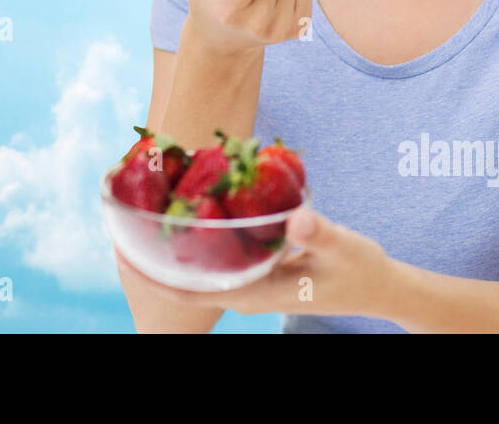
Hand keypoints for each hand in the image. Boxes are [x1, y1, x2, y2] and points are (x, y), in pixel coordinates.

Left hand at [114, 207, 390, 319]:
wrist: (379, 285)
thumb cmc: (360, 269)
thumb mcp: (343, 248)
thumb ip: (319, 233)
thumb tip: (296, 219)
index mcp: (255, 293)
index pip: (189, 292)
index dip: (151, 275)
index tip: (120, 250)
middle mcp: (245, 291)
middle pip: (184, 280)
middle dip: (149, 256)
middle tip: (119, 218)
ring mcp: (251, 281)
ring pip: (199, 267)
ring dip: (171, 244)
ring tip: (142, 207)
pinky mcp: (258, 268)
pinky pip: (217, 256)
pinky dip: (197, 236)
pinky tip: (188, 206)